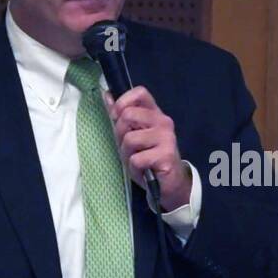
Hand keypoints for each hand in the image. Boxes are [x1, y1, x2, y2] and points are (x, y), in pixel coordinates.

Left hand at [107, 86, 191, 210]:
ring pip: (129, 139)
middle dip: (120, 134)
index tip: (117, 118)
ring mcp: (167, 138)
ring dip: (127, 154)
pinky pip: (136, 159)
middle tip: (129, 147)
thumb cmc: (149, 158)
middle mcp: (163, 122)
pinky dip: (134, 169)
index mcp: (155, 114)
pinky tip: (143, 171)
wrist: (170, 184)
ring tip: (137, 161)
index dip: (123, 102)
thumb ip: (121, 116)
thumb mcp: (132, 135)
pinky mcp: (166, 156)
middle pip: (128, 115)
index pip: (140, 93)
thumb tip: (107, 95)